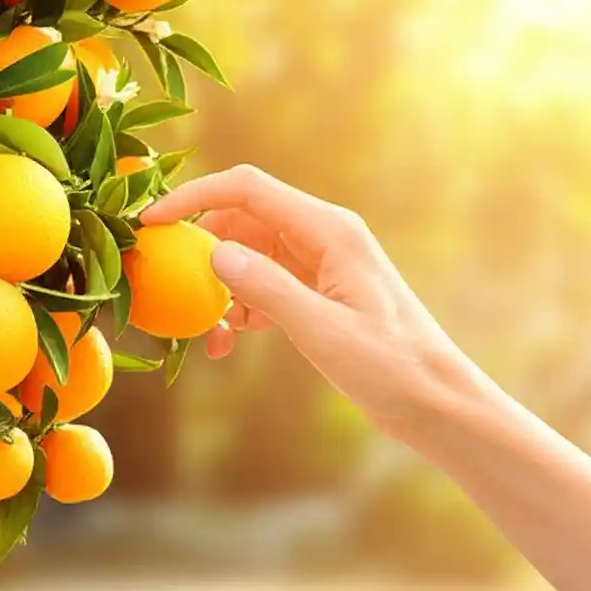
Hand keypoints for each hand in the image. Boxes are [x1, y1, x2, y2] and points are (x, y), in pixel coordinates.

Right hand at [141, 165, 482, 435]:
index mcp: (330, 230)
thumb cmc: (392, 366)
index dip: (195, 197)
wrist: (438, 402)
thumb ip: (267, 289)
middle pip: (243, 219)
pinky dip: (240, 308)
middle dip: (203, 251)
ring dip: (220, 288)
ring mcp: (321, 264)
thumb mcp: (323, 330)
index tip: (153, 223)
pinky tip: (230, 343)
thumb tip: (214, 254)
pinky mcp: (318, 293)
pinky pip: (264, 285)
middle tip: (174, 293)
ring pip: (249, 255)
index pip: (248, 188)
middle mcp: (324, 236)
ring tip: (210, 336)